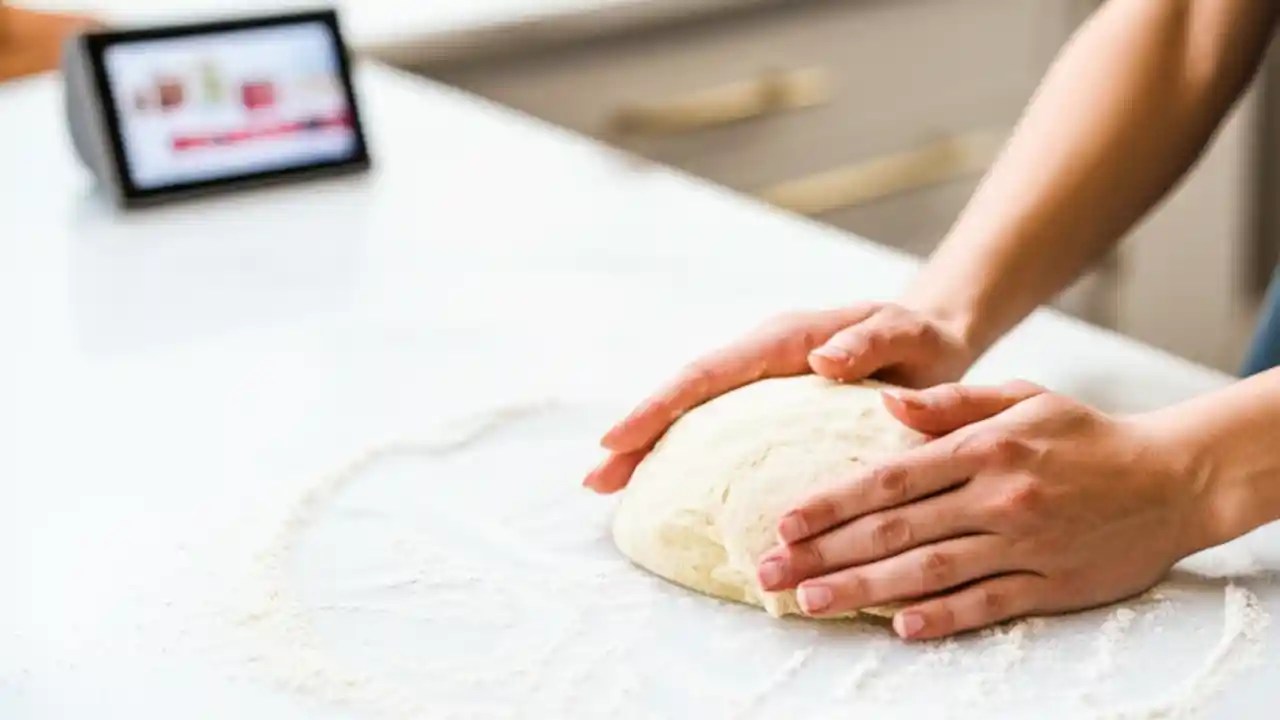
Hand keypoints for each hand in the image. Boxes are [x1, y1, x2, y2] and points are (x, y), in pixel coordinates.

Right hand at [584, 303, 975, 491]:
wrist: (932, 342)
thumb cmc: (919, 339)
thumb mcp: (907, 333)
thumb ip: (869, 340)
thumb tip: (820, 361)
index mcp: (781, 340)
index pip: (707, 374)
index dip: (659, 408)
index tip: (616, 440)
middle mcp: (759, 361)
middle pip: (685, 398)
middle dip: (638, 435)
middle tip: (595, 482)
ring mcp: (760, 389)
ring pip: (694, 418)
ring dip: (651, 450)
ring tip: (612, 489)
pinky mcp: (769, 413)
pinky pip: (720, 435)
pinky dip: (687, 459)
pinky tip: (668, 491)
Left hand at [756, 381, 1211, 639]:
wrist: (1172, 479)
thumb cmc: (1084, 434)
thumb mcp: (1022, 397)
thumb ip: (951, 403)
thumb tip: (885, 403)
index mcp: (985, 449)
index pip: (891, 479)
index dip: (833, 502)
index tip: (786, 521)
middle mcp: (998, 497)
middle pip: (896, 531)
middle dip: (826, 552)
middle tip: (773, 570)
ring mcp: (1024, 545)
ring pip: (930, 572)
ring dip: (864, 589)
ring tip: (811, 601)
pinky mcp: (1051, 585)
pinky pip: (987, 605)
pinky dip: (941, 617)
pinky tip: (897, 627)